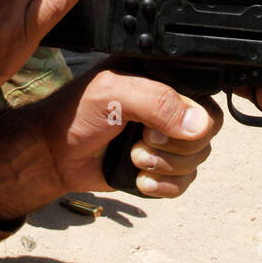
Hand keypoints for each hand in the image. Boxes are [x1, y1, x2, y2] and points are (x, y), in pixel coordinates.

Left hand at [0, 67, 218, 219]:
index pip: (205, 95)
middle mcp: (170, 105)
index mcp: (163, 76)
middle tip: (142, 142)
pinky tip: (140, 180)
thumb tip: (199, 125)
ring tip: (135, 160)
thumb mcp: (114, 94)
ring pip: (198, 158)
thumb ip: (158, 102)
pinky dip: (166, 186)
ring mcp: (166, 136)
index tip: (156, 127)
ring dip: (167, 166)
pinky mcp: (161, 165)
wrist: (53, 154)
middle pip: (208, 130)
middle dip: (176, 146)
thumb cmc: (75, 114)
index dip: (192, 116)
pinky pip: (186, 181)